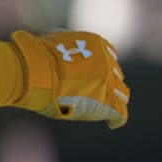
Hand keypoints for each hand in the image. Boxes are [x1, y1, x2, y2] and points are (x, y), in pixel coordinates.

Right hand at [9, 30, 129, 128]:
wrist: (40, 70)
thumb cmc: (41, 58)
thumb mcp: (56, 41)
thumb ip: (66, 44)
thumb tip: (59, 39)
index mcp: (97, 44)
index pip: (109, 55)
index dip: (103, 65)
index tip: (96, 72)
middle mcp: (108, 62)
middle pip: (116, 74)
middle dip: (109, 82)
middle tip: (99, 92)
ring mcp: (110, 82)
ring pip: (121, 94)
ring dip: (115, 99)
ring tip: (107, 108)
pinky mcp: (108, 102)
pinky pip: (120, 113)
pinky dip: (116, 118)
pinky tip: (111, 122)